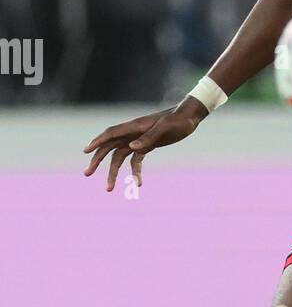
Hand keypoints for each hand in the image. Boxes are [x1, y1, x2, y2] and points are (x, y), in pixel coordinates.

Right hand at [83, 96, 207, 190]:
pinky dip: (135, 172)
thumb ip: (149, 138)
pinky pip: (135, 161)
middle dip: (97, 160)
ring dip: (113, 172)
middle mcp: (133, 133)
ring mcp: (138, 140)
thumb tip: (131, 148)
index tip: (85, 151)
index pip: (111, 134)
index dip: (97, 142)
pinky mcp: (147, 146)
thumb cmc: (178, 120)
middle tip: (87, 174)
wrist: (190, 117)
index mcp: (135, 126)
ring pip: (120, 157)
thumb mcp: (166, 128)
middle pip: (109, 147)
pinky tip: (138, 183)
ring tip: (109, 189)